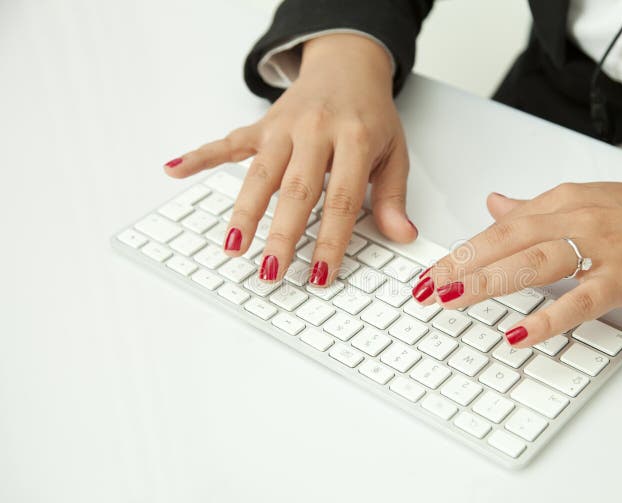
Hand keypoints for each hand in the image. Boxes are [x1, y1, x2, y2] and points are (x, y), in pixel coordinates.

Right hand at [163, 34, 415, 285]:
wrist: (348, 66)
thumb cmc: (370, 115)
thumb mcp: (393, 152)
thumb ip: (392, 196)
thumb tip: (403, 236)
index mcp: (354, 139)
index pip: (340, 199)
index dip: (330, 240)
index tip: (320, 274)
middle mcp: (315, 131)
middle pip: (296, 190)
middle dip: (281, 234)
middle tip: (271, 271)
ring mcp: (284, 127)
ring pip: (260, 173)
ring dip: (244, 211)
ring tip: (233, 246)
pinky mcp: (262, 124)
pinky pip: (228, 142)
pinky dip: (200, 155)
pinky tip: (175, 169)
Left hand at [411, 182, 621, 346]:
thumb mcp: (590, 202)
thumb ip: (537, 208)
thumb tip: (495, 205)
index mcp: (565, 201)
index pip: (500, 226)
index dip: (462, 250)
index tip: (430, 270)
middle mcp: (578, 218)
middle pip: (507, 240)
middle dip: (460, 266)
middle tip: (424, 289)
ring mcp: (602, 247)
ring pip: (534, 262)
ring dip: (488, 282)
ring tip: (451, 301)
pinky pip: (581, 299)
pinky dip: (548, 316)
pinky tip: (518, 333)